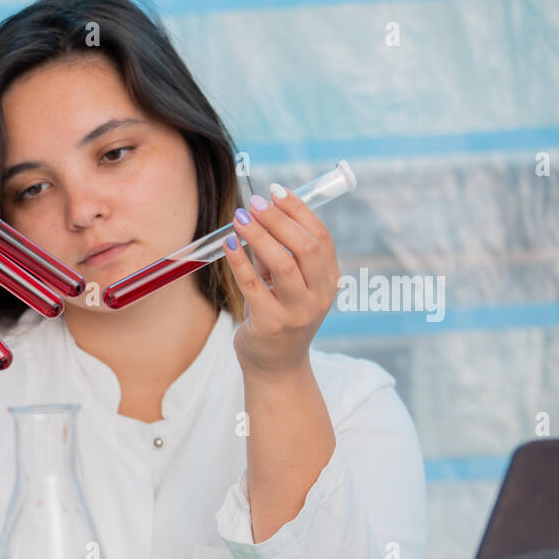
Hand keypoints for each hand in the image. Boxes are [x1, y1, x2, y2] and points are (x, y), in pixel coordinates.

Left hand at [222, 184, 340, 379]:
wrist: (276, 367)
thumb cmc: (280, 317)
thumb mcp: (287, 285)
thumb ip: (279, 255)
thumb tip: (258, 213)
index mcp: (329, 281)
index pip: (320, 237)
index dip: (299, 211)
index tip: (276, 192)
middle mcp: (318, 296)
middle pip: (304, 247)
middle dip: (278, 220)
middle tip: (254, 203)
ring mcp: (296, 312)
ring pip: (282, 264)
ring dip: (258, 236)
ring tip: (239, 218)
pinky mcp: (270, 324)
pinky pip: (253, 286)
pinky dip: (239, 261)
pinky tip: (229, 244)